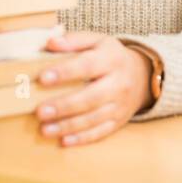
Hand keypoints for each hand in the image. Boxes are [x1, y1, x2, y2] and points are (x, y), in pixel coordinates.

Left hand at [34, 31, 151, 146]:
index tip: (42, 78)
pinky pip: (101, 132)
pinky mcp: (119, 121)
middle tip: (40, 111)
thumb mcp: (96, 41)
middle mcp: (119, 83)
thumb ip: (73, 40)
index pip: (86, 65)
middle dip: (64, 106)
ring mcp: (120, 105)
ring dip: (68, 126)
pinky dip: (82, 138)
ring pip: (94, 119)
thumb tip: (49, 43)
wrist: (141, 75)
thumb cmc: (108, 56)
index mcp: (111, 59)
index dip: (64, 72)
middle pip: (91, 97)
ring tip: (45, 129)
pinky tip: (64, 141)